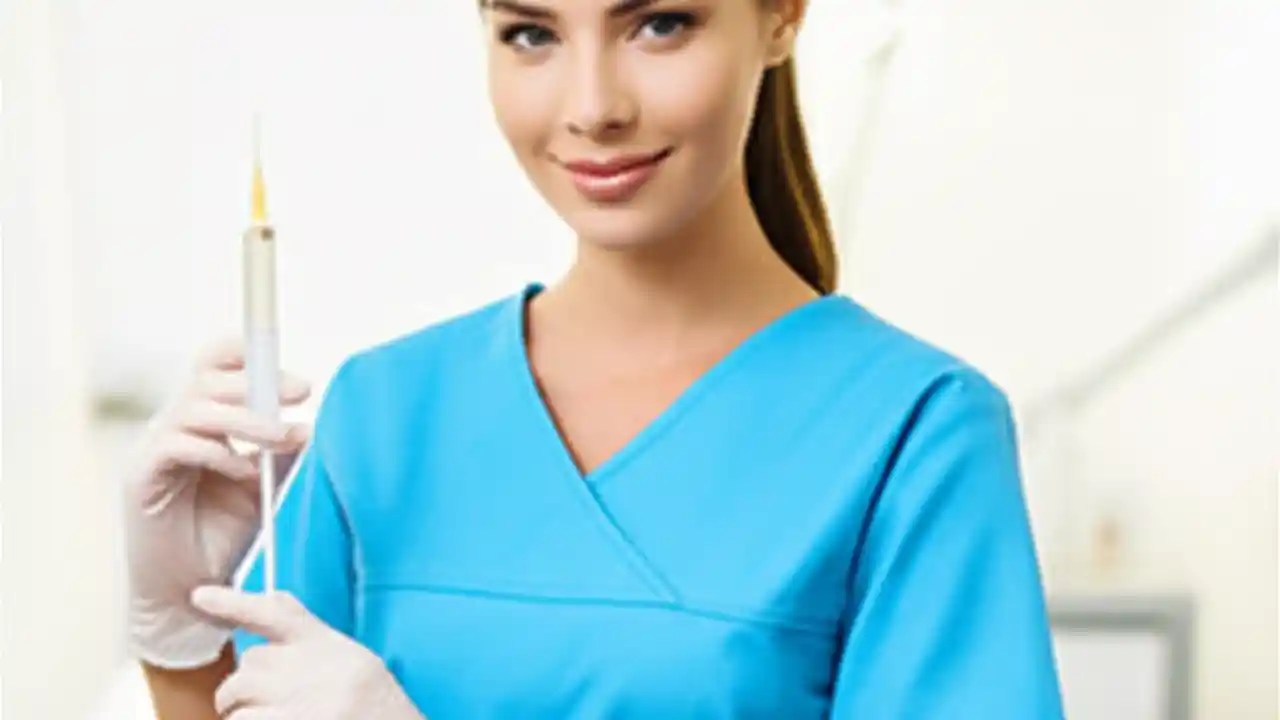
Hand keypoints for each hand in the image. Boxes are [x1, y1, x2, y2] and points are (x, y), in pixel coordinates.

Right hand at [122, 336, 312, 667]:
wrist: (190, 594)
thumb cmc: (225, 538)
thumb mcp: (265, 489)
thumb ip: (282, 457)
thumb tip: (311, 427)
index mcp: (203, 422)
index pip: (215, 367)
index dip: (250, 358)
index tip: (301, 384)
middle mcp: (174, 427)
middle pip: (207, 378)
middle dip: (259, 382)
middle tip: (302, 394)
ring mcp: (153, 450)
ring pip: (196, 408)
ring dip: (247, 419)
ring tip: (281, 438)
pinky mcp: (140, 476)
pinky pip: (175, 444)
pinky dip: (215, 452)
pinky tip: (243, 472)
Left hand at [191, 586, 425, 719]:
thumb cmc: (377, 712)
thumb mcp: (354, 666)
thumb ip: (313, 645)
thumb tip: (266, 626)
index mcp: (331, 648)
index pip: (277, 613)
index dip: (234, 603)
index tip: (201, 596)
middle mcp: (313, 668)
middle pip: (249, 662)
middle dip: (247, 687)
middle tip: (267, 706)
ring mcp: (298, 701)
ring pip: (235, 695)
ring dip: (242, 714)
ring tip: (274, 719)